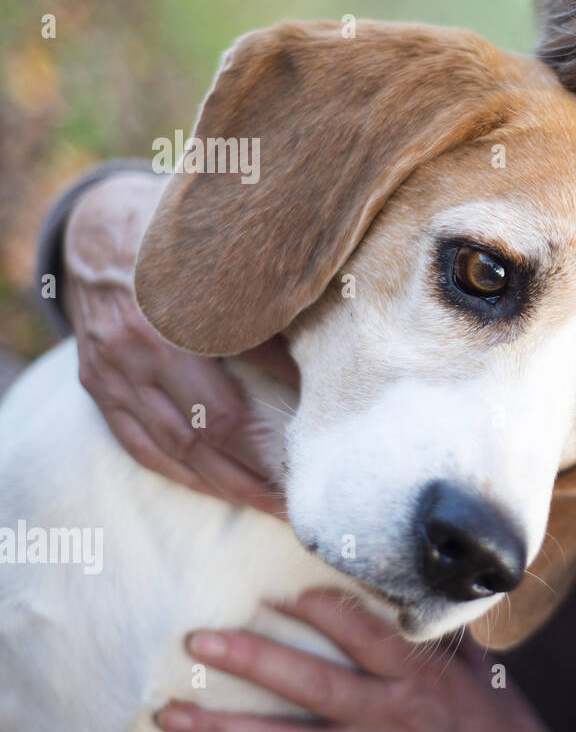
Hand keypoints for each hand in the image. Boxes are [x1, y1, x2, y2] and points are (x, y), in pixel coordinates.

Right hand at [63, 172, 294, 511]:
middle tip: (305, 495)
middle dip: (259, 469)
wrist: (99, 226)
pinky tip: (218, 489)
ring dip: (226, 483)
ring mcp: (111, 373)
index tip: (321, 441)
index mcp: (172, 313)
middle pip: (206, 428)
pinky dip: (181, 472)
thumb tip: (318, 360)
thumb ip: (267, 308)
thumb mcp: (225, 262)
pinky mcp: (98, 386)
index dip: (279, 421)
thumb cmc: (180, 240)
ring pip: (174, 447)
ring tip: (272, 506)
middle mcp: (136, 348)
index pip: (235, 384)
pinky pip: (139, 445)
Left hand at [153, 588, 546, 731]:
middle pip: (310, 683)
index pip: (362, 632)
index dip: (318, 609)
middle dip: (253, 659)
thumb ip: (437, 637)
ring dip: (223, 728)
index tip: (279, 594)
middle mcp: (388, 716)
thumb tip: (407, 591)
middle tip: (200, 638)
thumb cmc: (499, 727)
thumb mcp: (478, 673)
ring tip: (172, 711)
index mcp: (419, 678)